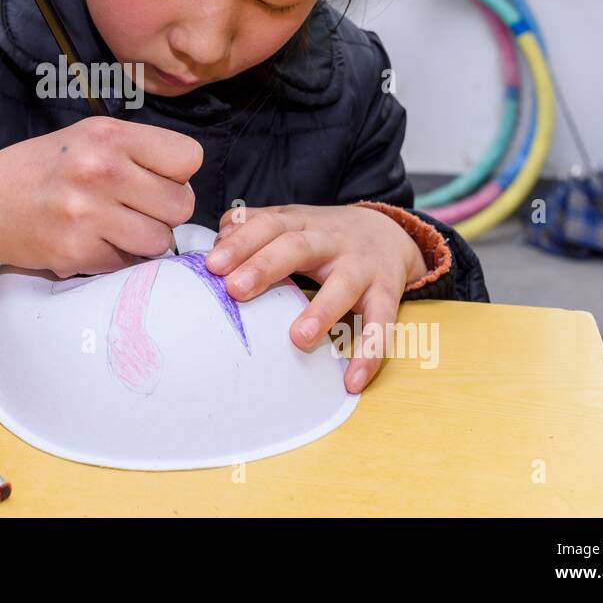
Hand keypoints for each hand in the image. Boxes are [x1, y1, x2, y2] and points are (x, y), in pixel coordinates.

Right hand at [0, 117, 200, 276]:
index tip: (156, 178)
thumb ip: (136, 151)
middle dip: (164, 211)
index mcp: (108, 135)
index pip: (188, 158)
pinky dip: (116, 257)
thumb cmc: (40, 169)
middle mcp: (101, 169)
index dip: (177, 173)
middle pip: (181, 204)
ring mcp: (88, 213)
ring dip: (144, 239)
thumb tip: (185, 182)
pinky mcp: (77, 251)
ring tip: (115, 226)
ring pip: (160, 240)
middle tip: (135, 208)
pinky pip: (127, 263)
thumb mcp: (86, 138)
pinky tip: (93, 241)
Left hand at [203, 204, 427, 393]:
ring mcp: (361, 266)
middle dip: (265, 266)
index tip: (213, 266)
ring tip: (298, 338)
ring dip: (322, 311)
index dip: (240, 243)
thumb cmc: (324, 235)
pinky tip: (352, 380)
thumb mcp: (290, 222)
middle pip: (297, 247)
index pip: (268, 225)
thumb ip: (252, 228)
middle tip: (236, 289)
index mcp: (300, 223)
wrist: (390, 231)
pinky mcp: (387, 292)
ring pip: (344, 285)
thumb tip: (216, 249)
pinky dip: (370, 352)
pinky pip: (382, 323)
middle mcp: (330, 239)